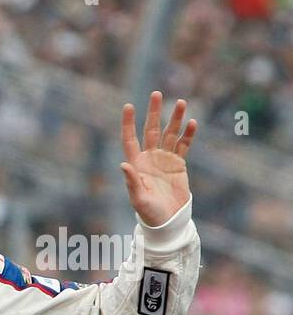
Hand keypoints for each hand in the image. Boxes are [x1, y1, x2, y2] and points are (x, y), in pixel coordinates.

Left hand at [120, 91, 196, 226]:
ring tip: (181, 102)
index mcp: (136, 164)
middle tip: (156, 94)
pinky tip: (192, 123)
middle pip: (151, 130)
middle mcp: (149, 158)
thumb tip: (123, 165)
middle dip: (154, 112)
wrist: (168, 220)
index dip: (128, 123)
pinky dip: (188, 135)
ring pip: (170, 134)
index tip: (128, 106)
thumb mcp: (139, 199)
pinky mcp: (178, 164)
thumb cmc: (149, 213)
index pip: (130, 139)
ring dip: (175, 119)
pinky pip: (184, 146)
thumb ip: (132, 182)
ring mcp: (164, 159)